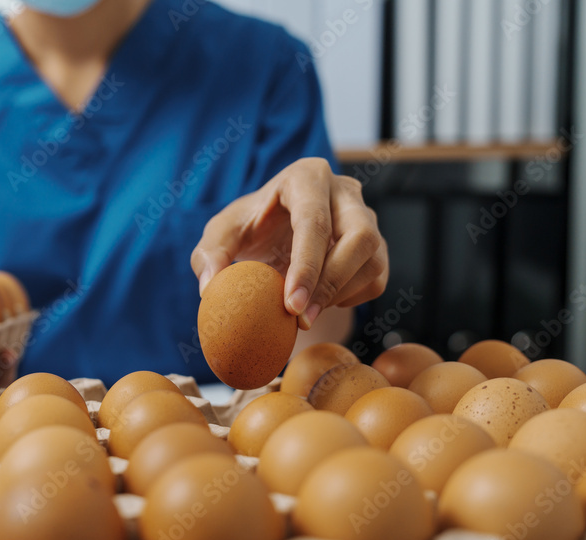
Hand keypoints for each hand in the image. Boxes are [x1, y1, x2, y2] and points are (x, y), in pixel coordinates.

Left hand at [190, 158, 387, 329]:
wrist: (275, 234)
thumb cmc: (250, 228)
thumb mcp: (221, 234)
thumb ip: (209, 255)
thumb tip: (210, 286)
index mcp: (306, 177)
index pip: (315, 222)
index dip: (307, 266)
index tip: (291, 305)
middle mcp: (345, 191)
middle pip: (360, 237)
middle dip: (331, 283)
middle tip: (302, 318)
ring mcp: (367, 216)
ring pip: (373, 260)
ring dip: (339, 294)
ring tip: (304, 313)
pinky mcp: (377, 246)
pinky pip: (376, 278)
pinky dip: (350, 298)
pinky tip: (319, 301)